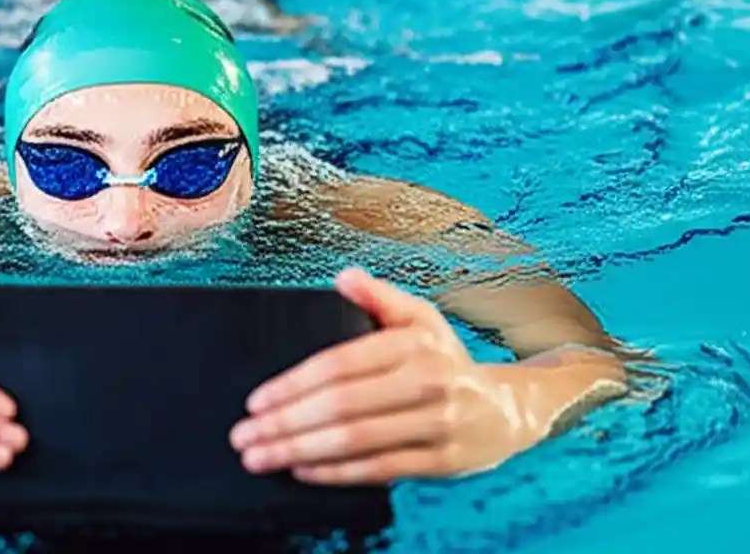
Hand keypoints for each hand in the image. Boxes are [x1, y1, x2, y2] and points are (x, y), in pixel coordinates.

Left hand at [230, 268, 539, 484]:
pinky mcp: (441, 461)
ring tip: (261, 456)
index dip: (293, 384)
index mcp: (414, 343)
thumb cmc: (445, 360)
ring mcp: (437, 424)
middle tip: (244, 435)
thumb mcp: (419, 317)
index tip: (256, 401)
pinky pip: (380, 469)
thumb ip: (379, 297)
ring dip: (300, 451)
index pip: (341, 364)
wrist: (505, 409)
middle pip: (342, 406)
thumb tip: (344, 276)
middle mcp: (429, 381)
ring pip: (357, 441)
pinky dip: (337, 472)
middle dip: (285, 423)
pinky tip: (302, 470)